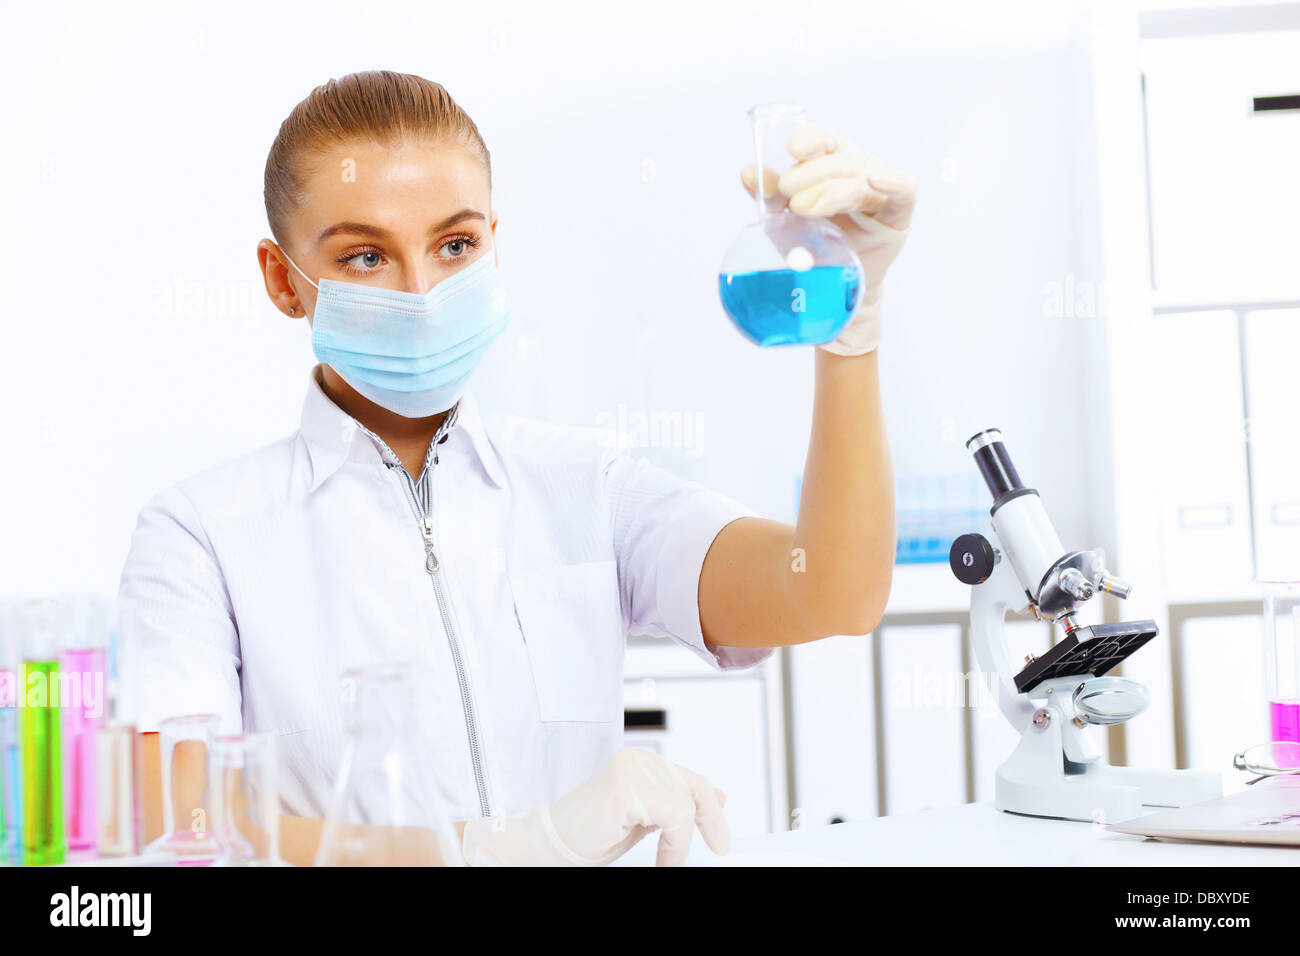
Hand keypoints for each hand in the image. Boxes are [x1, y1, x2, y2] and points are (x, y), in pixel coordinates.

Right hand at [461, 747, 730, 866]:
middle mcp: (638, 759)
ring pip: (685, 806)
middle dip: (708, 823)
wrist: (552, 846)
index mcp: (642, 762)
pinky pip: (675, 817)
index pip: (690, 780)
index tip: (721, 841)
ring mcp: (632, 769)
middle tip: (719, 849)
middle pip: (694, 789)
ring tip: (667, 861)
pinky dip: (675, 846)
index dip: (711, 809)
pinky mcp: (627, 787)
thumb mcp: (645, 819)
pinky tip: (663, 862)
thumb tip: (718, 796)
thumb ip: (675, 803)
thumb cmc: (594, 836)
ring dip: (682, 842)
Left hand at [742, 124, 916, 354]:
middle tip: (787, 192)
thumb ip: (770, 197)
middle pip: (841, 159)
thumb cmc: (811, 247)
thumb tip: (749, 173)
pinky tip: (874, 182)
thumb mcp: (785, 221)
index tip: (793, 149)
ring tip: (803, 209)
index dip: (811, 139)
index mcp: (831, 163)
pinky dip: (891, 183)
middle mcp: (858, 170)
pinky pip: (904, 190)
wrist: (831, 289)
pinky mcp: (898, 213)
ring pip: (862, 176)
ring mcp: (880, 190)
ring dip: (832, 189)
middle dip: (812, 173)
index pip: (825, 140)